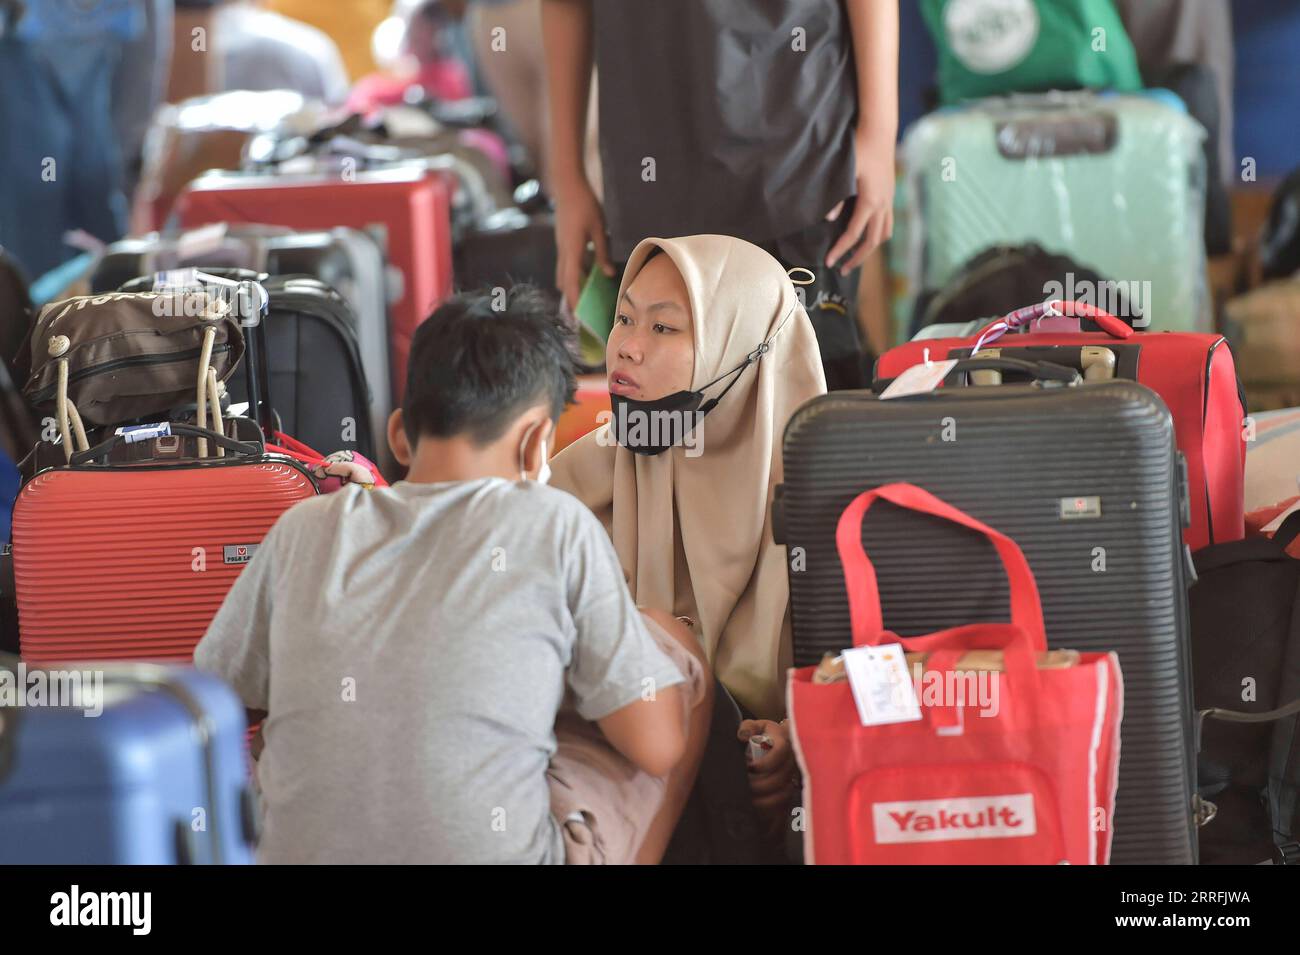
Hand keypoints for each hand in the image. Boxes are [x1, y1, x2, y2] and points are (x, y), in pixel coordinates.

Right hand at [553, 175, 615, 312]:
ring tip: (578, 304)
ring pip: (562, 274)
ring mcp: (560, 247)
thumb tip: (608, 274)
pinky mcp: (562, 242)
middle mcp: (563, 251)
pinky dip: (571, 276)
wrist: (567, 184)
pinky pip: (565, 264)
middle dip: (569, 300)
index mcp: (572, 250)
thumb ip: (602, 252)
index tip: (577, 316)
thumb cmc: (585, 204)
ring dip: (569, 289)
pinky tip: (583, 279)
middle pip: (563, 282)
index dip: (573, 300)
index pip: (570, 281)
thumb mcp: (598, 228)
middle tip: (576, 318)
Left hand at [739, 719, 796, 835]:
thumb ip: (748, 728)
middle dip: (761, 784)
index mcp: (784, 741)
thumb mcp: (754, 726)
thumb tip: (742, 737)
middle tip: (746, 785)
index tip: (750, 767)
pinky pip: (784, 805)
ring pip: (784, 793)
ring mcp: (793, 776)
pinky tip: (756, 808)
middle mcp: (792, 759)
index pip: (781, 751)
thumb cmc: (761, 734)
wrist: (776, 743)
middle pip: (782, 776)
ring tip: (749, 798)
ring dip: (765, 799)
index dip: (766, 762)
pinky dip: (770, 809)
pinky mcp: (789, 790)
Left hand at [824, 128, 895, 276]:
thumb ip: (835, 197)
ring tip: (857, 256)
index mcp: (870, 202)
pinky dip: (879, 234)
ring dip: (870, 248)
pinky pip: (888, 222)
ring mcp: (889, 200)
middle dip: (857, 258)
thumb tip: (827, 219)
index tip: (828, 261)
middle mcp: (883, 204)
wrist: (879, 131)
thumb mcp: (843, 172)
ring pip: (884, 233)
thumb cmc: (859, 148)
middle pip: (872, 241)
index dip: (840, 250)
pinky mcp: (890, 194)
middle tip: (843, 269)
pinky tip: (869, 234)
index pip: (853, 234)